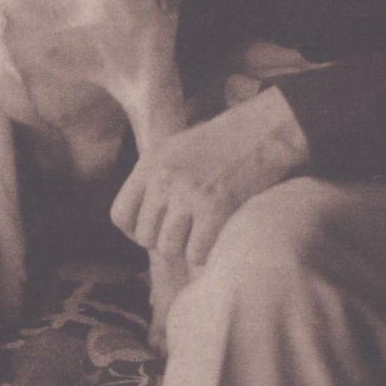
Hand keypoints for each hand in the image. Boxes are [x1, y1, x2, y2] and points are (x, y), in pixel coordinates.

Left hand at [111, 89, 306, 270]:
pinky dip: (206, 253)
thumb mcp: (175, 149)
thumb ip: (153, 180)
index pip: (120, 215)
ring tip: (202, 233)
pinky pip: (195, 253)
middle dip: (165, 240)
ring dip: (186, 249)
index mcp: (150, 163)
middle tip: (187, 232)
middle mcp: (164, 178)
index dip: (135, 230)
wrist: (265, 131)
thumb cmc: (224, 144)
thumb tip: (140, 221)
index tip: (155, 230)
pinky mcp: (215, 209)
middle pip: (145, 236)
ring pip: (168, 248)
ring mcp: (188, 194)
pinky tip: (217, 237)